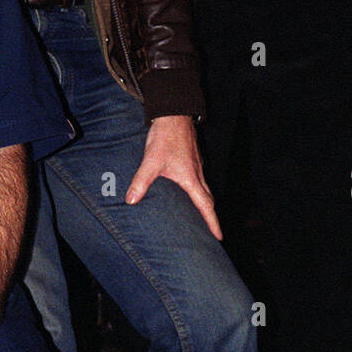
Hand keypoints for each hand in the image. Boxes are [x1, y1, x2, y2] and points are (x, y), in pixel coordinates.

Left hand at [126, 115, 221, 239]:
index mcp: (191, 179)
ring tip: (200, 216)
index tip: (219, 237)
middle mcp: (198, 173)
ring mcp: (196, 165)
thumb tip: (131, 200)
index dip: (212, 223)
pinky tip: (188, 191)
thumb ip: (141, 181)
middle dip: (211, 216)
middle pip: (209, 200)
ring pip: (205, 189)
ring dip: (205, 204)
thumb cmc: (166, 137)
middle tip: (211, 232)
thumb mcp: (151, 161)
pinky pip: (199, 179)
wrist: (174, 113)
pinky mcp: (192, 158)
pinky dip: (198, 190)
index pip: (206, 206)